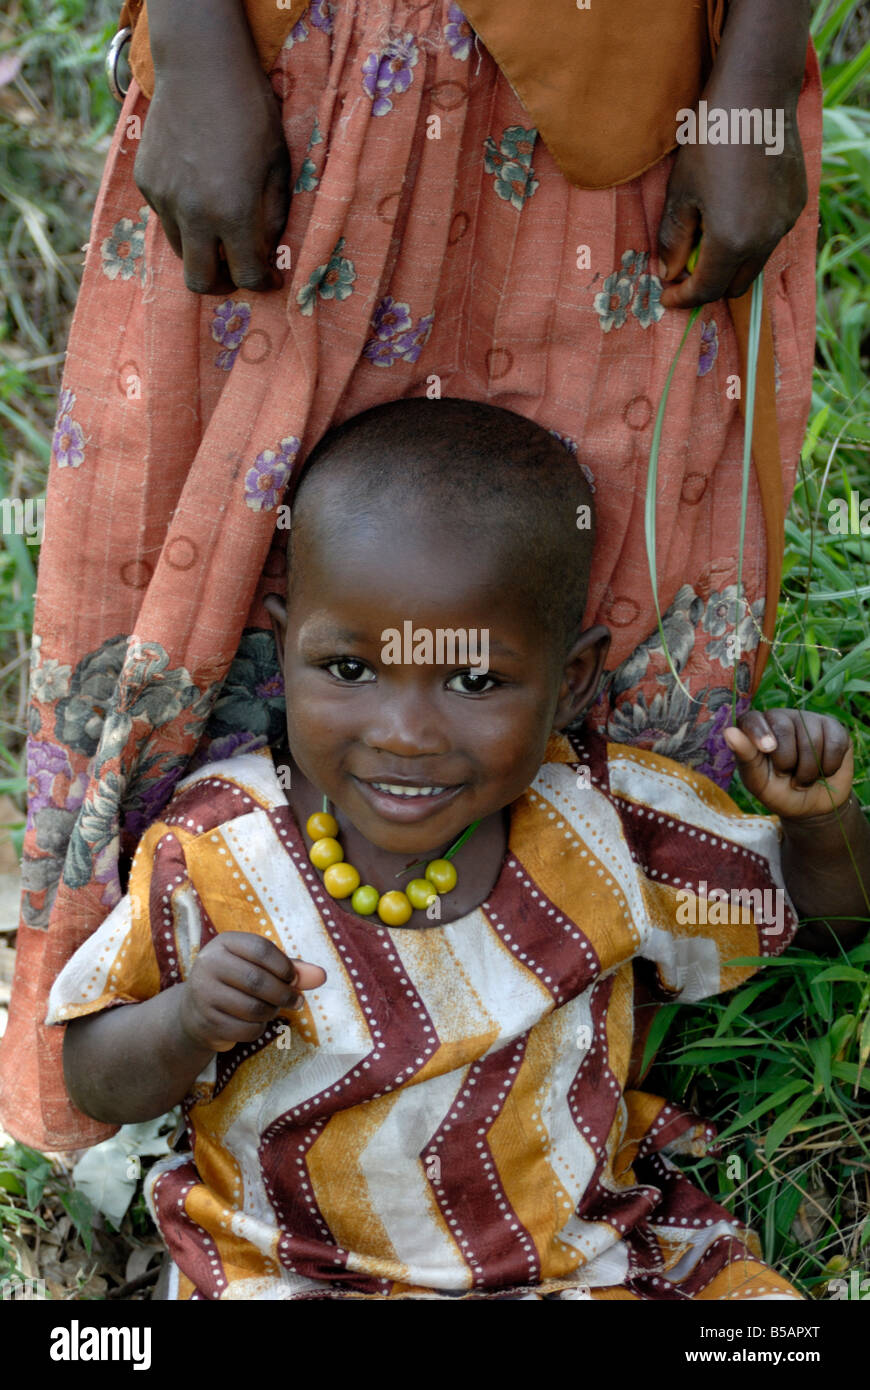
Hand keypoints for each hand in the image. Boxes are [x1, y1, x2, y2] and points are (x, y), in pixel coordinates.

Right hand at [134, 32, 290, 293]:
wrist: (201, 67)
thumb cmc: (251, 113)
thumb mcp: (277, 167)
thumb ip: (273, 218)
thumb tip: (267, 253)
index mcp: (233, 213)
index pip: (245, 276)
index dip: (262, 284)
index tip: (270, 280)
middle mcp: (194, 213)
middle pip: (200, 281)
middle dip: (221, 284)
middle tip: (235, 272)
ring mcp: (164, 199)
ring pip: (180, 250)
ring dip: (201, 250)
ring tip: (219, 229)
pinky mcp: (146, 182)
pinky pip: (165, 217)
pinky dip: (183, 218)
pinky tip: (197, 190)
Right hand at [179, 932, 326, 1052]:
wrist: (194, 1012)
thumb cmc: (236, 982)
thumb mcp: (259, 967)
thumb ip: (291, 969)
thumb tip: (321, 976)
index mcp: (224, 943)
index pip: (261, 949)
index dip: (285, 966)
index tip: (294, 979)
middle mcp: (209, 964)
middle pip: (258, 981)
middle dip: (284, 994)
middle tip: (296, 1001)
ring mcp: (204, 994)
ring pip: (254, 1008)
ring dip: (272, 1012)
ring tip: (272, 1009)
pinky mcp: (206, 1022)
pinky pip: (246, 1030)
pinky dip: (259, 1029)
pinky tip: (255, 1023)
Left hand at [657, 120, 806, 308]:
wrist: (756, 95)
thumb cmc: (710, 139)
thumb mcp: (680, 193)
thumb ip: (674, 240)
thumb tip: (668, 273)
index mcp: (732, 240)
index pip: (707, 290)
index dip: (683, 298)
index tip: (665, 296)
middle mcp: (765, 239)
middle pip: (734, 286)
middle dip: (707, 285)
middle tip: (684, 269)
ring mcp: (785, 222)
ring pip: (754, 263)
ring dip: (729, 262)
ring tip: (706, 234)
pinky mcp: (796, 204)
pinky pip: (769, 237)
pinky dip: (748, 240)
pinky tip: (733, 211)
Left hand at [724, 709, 853, 821]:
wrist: (810, 806)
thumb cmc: (777, 792)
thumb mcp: (757, 781)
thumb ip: (745, 757)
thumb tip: (729, 732)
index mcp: (756, 728)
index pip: (753, 719)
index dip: (759, 732)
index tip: (767, 749)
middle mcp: (782, 718)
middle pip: (784, 729)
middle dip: (787, 762)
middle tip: (786, 775)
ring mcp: (809, 720)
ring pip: (811, 738)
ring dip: (809, 770)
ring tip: (803, 778)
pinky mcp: (834, 729)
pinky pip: (834, 743)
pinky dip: (829, 765)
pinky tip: (824, 771)